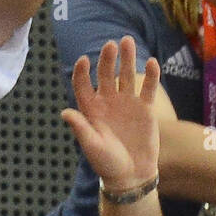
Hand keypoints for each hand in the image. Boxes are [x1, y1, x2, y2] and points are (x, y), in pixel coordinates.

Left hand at [61, 36, 159, 191]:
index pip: (83, 86)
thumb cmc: (106, 162)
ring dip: (127, 59)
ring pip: (127, 76)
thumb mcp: (92, 146)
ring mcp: (127, 103)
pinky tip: (151, 62)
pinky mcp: (145, 108)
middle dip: (107, 60)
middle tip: (110, 45)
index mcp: (90, 111)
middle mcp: (108, 103)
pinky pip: (148, 88)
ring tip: (127, 41)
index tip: (83, 60)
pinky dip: (150, 75)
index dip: (82, 73)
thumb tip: (65, 112)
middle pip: (105, 75)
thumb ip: (81, 128)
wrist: (131, 173)